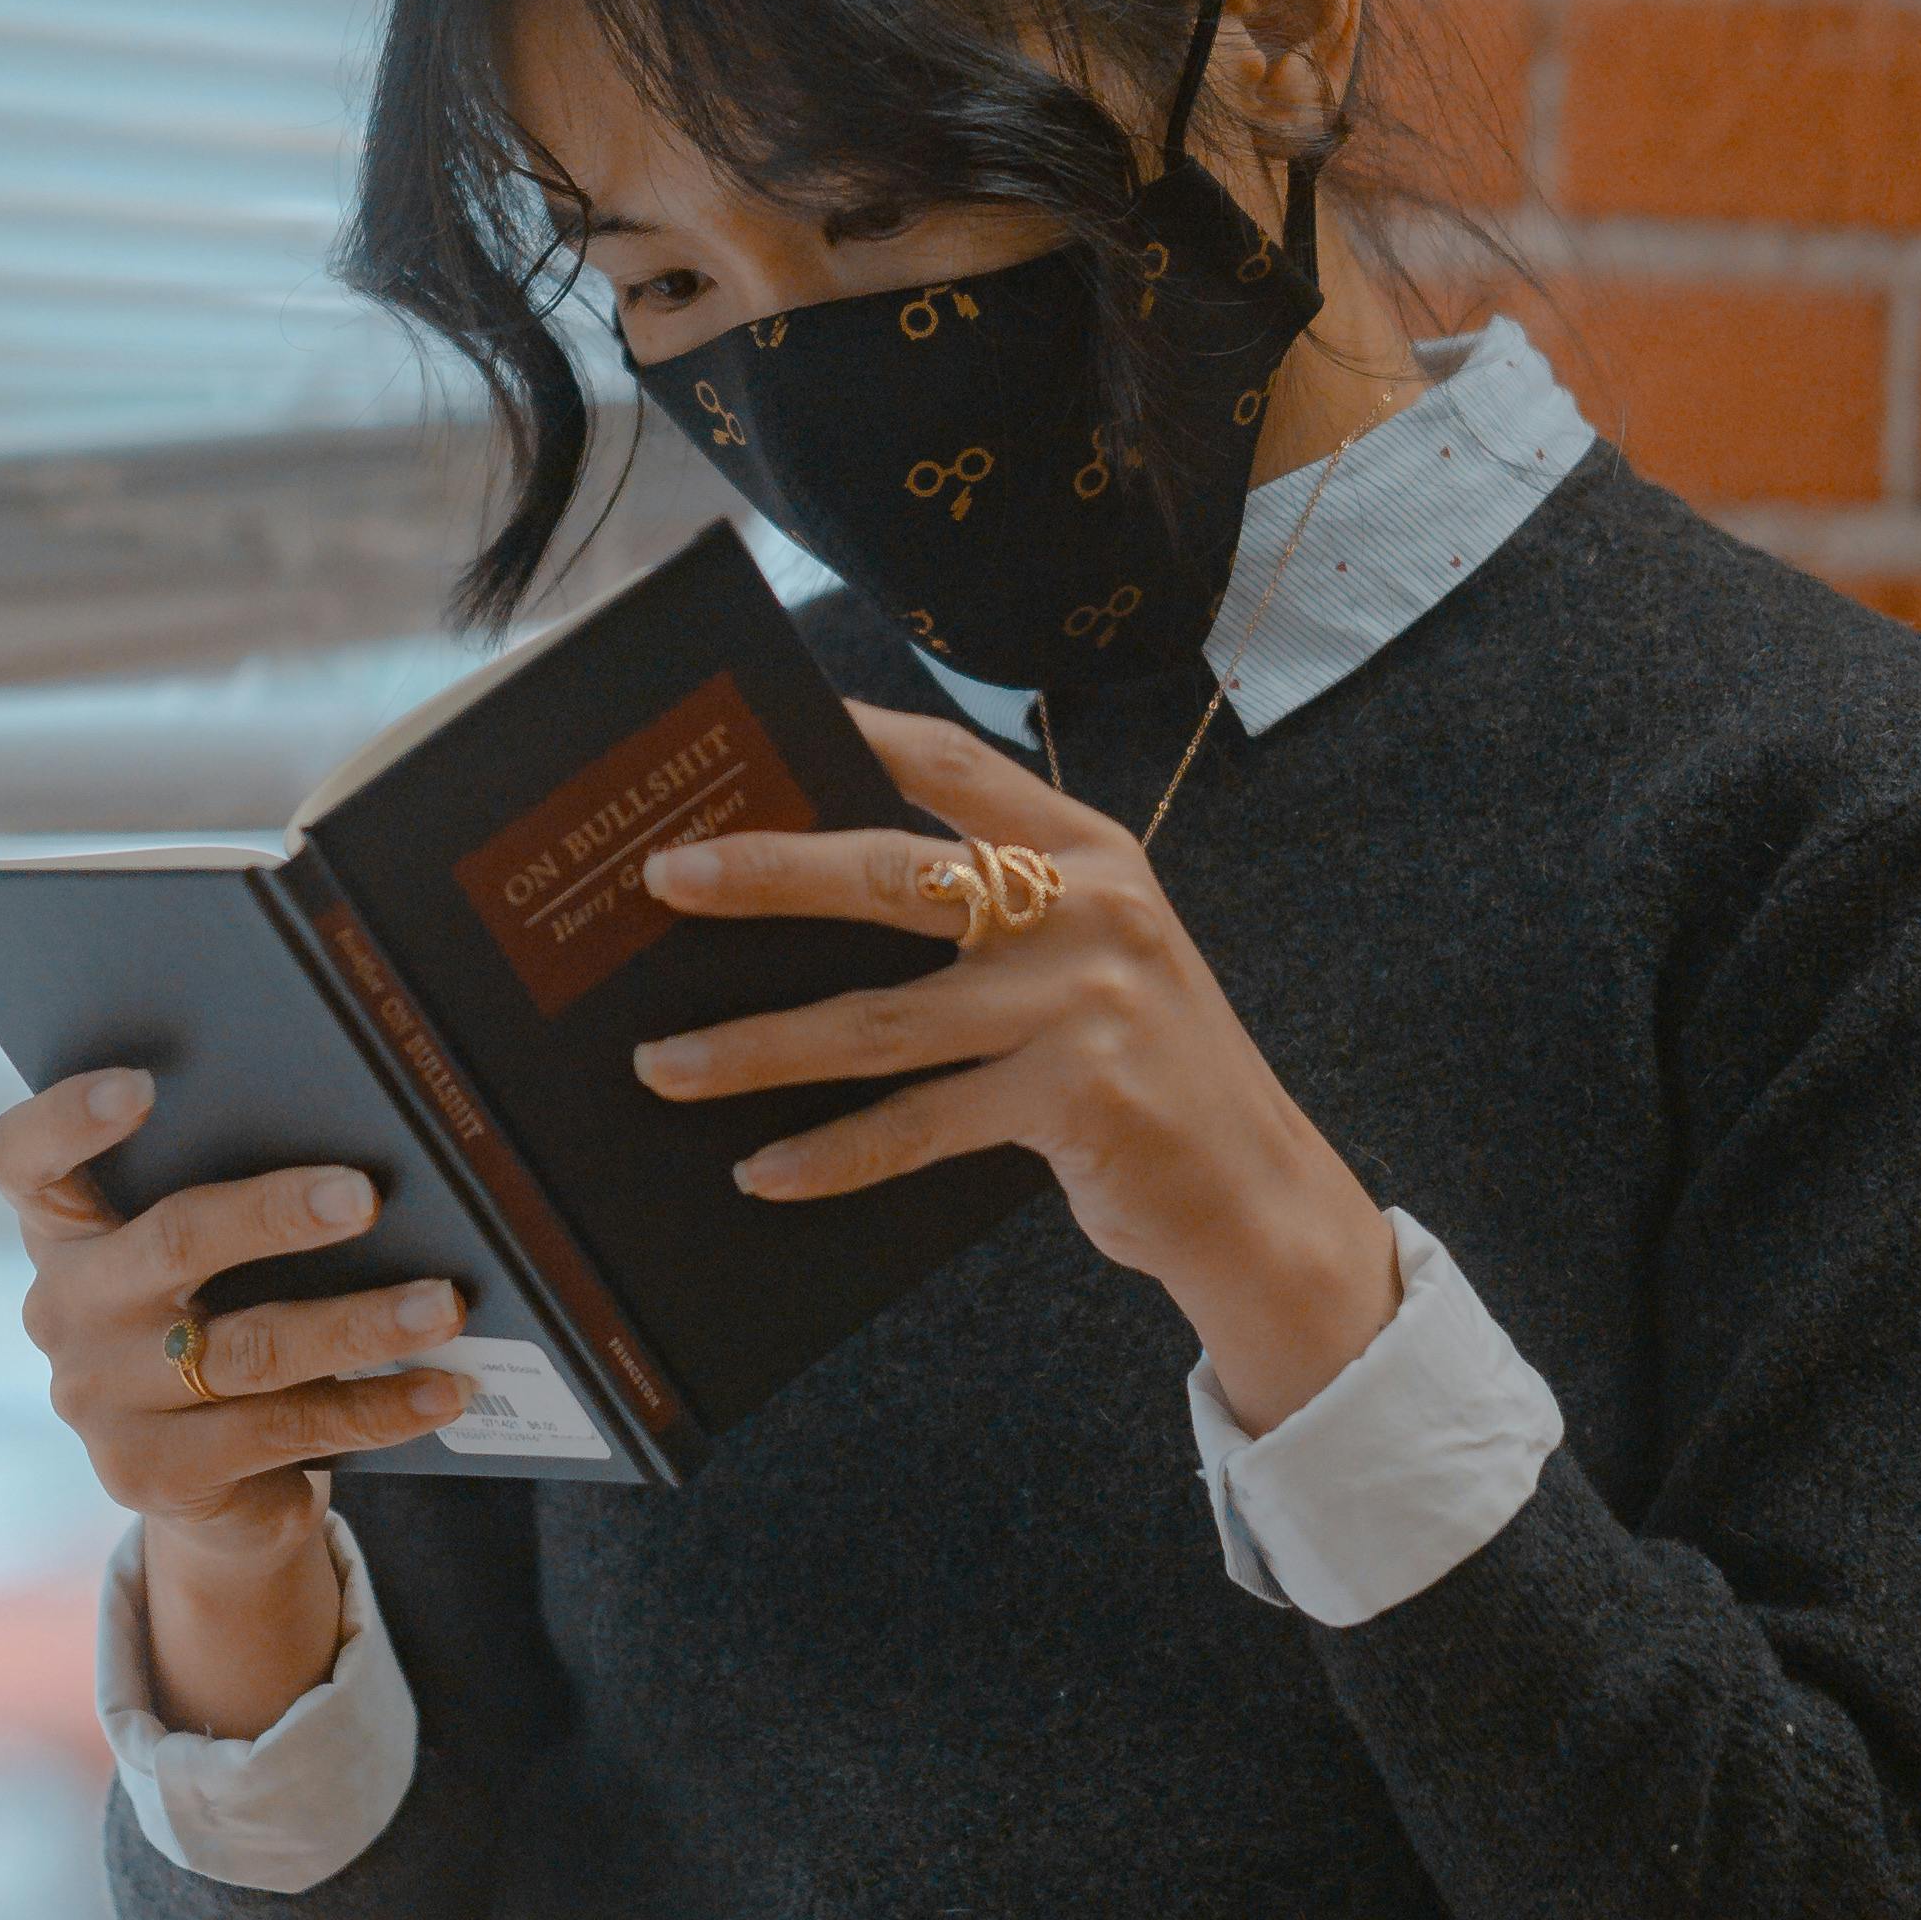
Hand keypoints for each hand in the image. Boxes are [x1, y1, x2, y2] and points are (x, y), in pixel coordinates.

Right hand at [0, 1076, 476, 1739]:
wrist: (208, 1482)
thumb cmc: (217, 1320)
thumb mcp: (202, 1261)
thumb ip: (233, 1203)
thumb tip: (368, 1154)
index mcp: (62, 1231)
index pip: (23, 1159)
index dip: (69, 1118)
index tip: (143, 1084)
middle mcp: (63, 1310)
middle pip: (169, 1243)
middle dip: (273, 1214)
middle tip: (366, 1196)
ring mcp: (101, 1401)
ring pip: (248, 1347)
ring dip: (359, 1323)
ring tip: (442, 1305)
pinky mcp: (153, 1475)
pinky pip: (285, 1430)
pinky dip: (377, 1407)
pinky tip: (440, 1389)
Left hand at [631, 712, 1396, 1441]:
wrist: (1257, 1192)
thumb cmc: (1144, 1065)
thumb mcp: (1095, 953)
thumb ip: (997, 909)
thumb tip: (811, 885)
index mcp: (1089, 848)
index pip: (950, 763)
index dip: (849, 733)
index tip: (752, 727)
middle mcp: (1089, 907)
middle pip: (891, 875)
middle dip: (766, 875)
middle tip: (664, 879)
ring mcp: (1084, 1002)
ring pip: (881, 1019)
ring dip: (758, 1047)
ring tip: (662, 1064)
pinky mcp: (1075, 1097)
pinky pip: (919, 1123)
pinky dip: (832, 1154)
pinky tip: (761, 1170)